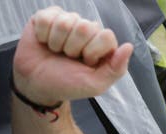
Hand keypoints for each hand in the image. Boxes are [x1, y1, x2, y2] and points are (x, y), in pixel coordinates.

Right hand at [12, 6, 132, 104]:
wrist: (36, 84)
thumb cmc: (67, 84)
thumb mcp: (95, 85)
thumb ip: (116, 69)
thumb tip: (129, 46)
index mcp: (102, 44)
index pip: (105, 36)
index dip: (92, 52)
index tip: (85, 63)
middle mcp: (87, 29)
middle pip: (84, 28)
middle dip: (73, 49)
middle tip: (68, 58)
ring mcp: (68, 21)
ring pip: (64, 23)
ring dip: (57, 43)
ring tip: (56, 52)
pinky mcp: (48, 17)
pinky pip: (46, 19)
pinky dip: (43, 35)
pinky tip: (44, 42)